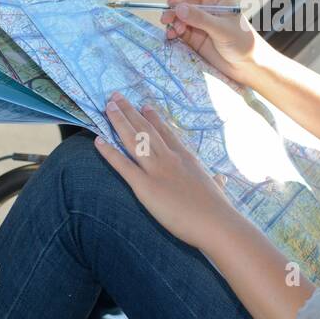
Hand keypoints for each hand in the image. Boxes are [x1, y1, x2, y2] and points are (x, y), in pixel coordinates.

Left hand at [93, 91, 243, 253]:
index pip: (166, 132)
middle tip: (116, 97)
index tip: (144, 105)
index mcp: (186, 157)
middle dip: (130, 112)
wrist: (215, 221)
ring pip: (133, 139)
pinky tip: (98, 140)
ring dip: (119, 121)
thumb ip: (216, 181)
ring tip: (108, 106)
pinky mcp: (145, 186)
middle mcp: (169, 158)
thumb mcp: (217, 187)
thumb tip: (222, 179)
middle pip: (146, 129)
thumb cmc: (218, 208)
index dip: (153, 118)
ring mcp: (157, 170)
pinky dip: (109, 152)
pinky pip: (123, 165)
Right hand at [161, 0, 272, 84]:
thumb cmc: (242, 43)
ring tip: (174, 31)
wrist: (246, 66)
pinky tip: (171, 37)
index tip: (173, 3)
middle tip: (167, 19)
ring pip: (176, 14)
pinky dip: (171, 32)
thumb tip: (178, 8)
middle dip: (173, 9)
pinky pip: (176, 29)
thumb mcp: (223, 30)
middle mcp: (205, 5)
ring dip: (171, 21)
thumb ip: (201, 19)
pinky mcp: (192, 35)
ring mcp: (197, 21)